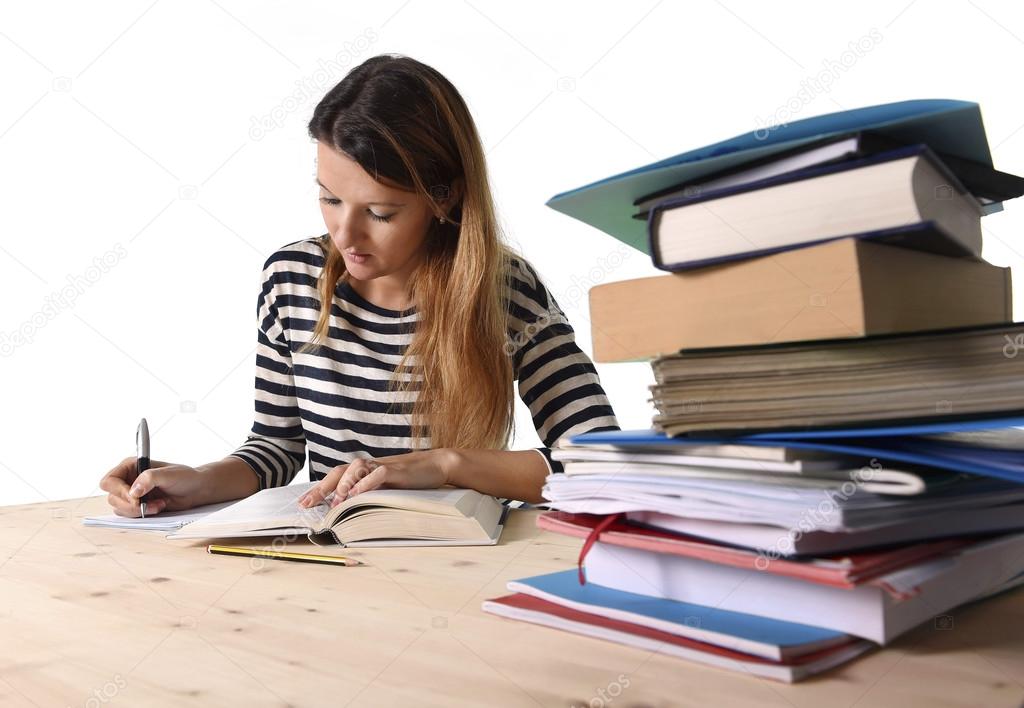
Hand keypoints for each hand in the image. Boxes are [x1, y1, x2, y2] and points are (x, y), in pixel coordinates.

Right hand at [99, 456, 206, 516]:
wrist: (195, 489)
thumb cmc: (185, 477)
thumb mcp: (169, 474)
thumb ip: (150, 479)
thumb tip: (134, 491)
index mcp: (130, 466)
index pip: (109, 481)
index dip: (119, 491)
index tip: (135, 498)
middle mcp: (127, 480)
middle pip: (112, 498)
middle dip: (130, 505)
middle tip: (147, 504)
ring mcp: (132, 494)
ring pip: (119, 508)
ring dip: (138, 510)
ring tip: (158, 504)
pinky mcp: (138, 505)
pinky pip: (129, 515)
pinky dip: (143, 514)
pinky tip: (158, 507)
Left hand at [297, 449, 454, 508]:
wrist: (437, 465)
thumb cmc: (411, 481)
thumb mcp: (387, 491)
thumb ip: (370, 499)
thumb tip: (350, 518)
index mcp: (365, 472)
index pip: (336, 477)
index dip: (319, 489)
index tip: (302, 503)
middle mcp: (370, 466)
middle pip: (339, 472)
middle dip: (321, 488)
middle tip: (306, 505)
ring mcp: (383, 466)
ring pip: (356, 469)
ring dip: (343, 486)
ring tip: (335, 503)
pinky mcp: (397, 470)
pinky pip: (378, 473)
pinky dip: (366, 482)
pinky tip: (357, 494)